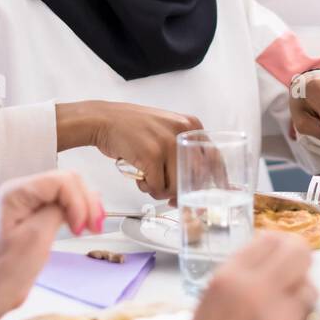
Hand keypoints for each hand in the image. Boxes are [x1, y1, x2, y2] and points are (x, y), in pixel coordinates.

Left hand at [0, 172, 102, 319]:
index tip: (81, 230)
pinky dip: (78, 212)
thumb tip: (77, 203)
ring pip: (69, 192)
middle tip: (95, 228)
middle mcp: (23, 190)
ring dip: (86, 206)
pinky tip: (85, 225)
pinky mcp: (37, 216)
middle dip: (86, 202)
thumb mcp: (35, 237)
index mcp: (17, 191)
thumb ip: (57, 211)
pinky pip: (64, 204)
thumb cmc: (8, 268)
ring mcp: (30, 203)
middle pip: (68, 182)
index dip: (78, 201)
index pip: (61, 181)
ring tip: (93, 228)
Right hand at [56, 100, 201, 200]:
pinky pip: (157, 187)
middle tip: (173, 199)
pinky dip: (147, 188)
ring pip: (176, 185)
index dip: (215, 180)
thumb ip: (183, 148)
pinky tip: (139, 177)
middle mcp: (183, 131)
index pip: (214, 157)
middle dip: (184, 192)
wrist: (104, 120)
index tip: (212, 193)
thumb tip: (198, 180)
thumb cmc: (133, 128)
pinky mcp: (151, 155)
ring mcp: (167, 143)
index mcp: (191, 125)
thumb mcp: (167, 129)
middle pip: (196, 176)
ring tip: (149, 179)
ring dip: (161, 190)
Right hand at [154, 232, 319, 319]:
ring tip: (282, 315)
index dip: (280, 244)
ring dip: (301, 299)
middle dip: (300, 261)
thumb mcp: (212, 297)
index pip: (271, 239)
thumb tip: (276, 253)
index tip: (282, 251)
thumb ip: (243, 273)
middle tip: (295, 273)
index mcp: (229, 278)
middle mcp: (255, 293)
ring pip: (312, 289)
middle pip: (301, 254)